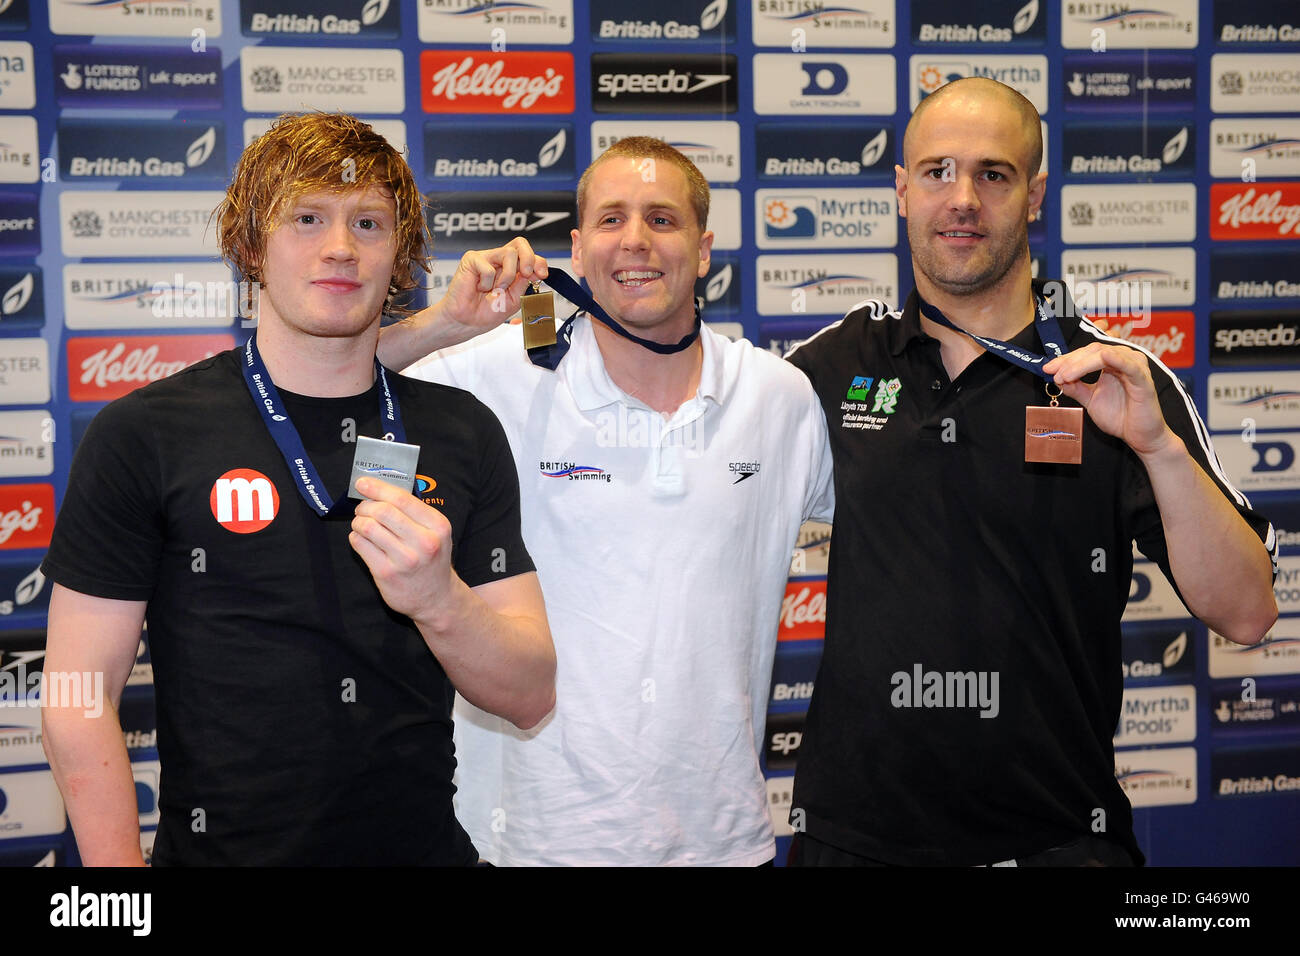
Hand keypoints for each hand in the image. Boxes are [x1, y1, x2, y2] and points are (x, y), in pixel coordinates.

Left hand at [348, 477, 457, 623]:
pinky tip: (363, 540)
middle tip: (362, 508)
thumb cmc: (432, 559)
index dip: (378, 487)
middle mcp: (424, 542)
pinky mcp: (386, 574)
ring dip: (358, 521)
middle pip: (382, 511)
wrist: (436, 598)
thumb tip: (379, 489)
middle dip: (365, 505)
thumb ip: (414, 512)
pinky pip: (360, 545)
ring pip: (368, 527)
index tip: (363, 482)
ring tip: (362, 525)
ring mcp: (405, 560)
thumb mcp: (436, 532)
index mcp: (437, 526)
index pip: (402, 499)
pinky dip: (356, 537)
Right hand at [440, 237, 548, 333]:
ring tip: (496, 289)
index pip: (529, 255)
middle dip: (529, 258)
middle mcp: (499, 261)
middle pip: (520, 243)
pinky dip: (487, 282)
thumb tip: (537, 270)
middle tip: (527, 274)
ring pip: (509, 253)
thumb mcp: (514, 299)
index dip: (539, 262)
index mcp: (511, 268)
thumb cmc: (486, 312)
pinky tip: (479, 288)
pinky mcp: (472, 259)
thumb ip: (524, 282)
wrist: (467, 322)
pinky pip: (488, 266)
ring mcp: (486, 258)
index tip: (542, 274)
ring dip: (507, 276)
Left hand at [1042, 343, 1173, 457]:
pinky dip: (1116, 359)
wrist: (1139, 437)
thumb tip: (1057, 377)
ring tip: (1065, 376)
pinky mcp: (1143, 379)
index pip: (1085, 353)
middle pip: (1093, 350)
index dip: (1065, 359)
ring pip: (1105, 354)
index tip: (1047, 369)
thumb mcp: (1090, 400)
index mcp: (1112, 361)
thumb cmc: (1120, 416)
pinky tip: (1104, 357)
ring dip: (1082, 364)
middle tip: (1054, 373)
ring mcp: (1135, 367)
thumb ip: (1075, 387)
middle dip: (1070, 361)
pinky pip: (1129, 365)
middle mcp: (1124, 359)